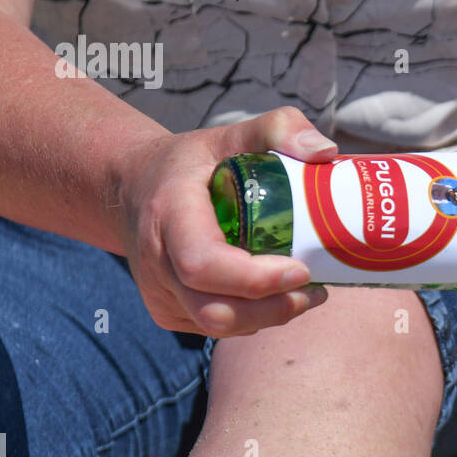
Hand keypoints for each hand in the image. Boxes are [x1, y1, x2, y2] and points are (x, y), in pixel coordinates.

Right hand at [114, 106, 343, 336]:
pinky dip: (252, 319)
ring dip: (269, 317)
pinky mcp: (167, 311)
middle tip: (316, 288)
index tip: (302, 269)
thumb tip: (325, 152)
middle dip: (273, 308)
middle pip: (215, 310)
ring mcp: (159, 292)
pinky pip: (214, 328)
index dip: (255, 278)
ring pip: (217, 326)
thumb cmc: (191, 162)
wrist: (131, 189)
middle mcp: (156, 261)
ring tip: (307, 294)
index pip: (203, 263)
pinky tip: (277, 298)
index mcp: (168, 213)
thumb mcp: (229, 133)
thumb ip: (278, 128)